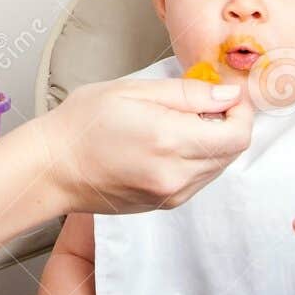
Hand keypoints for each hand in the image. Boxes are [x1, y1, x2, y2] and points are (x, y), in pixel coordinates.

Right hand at [44, 77, 252, 214]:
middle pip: (232, 152)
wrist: (52, 167)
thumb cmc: (81, 125)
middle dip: (229, 124)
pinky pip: (199, 179)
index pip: (237, 135)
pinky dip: (197, 159)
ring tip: (182, 122)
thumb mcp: (132, 91)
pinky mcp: (165, 204)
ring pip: (218, 167)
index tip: (228, 95)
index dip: (242, 112)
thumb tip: (227, 95)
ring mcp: (172, 194)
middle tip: (207, 103)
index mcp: (169, 141)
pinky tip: (171, 143)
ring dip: (214, 142)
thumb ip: (187, 94)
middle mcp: (176, 174)